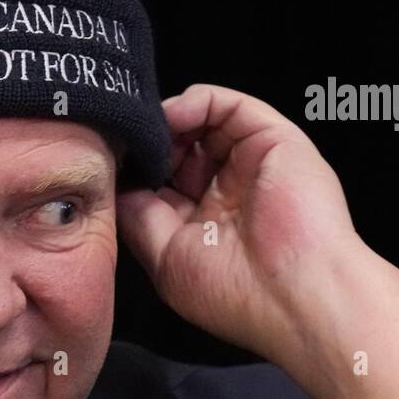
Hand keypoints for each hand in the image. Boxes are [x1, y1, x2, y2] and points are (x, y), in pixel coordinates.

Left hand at [118, 83, 398, 398]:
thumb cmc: (236, 293)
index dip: (132, 169)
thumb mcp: (165, 258)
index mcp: (203, 221)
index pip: (160, 180)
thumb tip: (116, 183)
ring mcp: (250, 163)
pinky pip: (227, 105)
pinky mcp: (272, 139)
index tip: (102, 163)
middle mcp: (227, 189)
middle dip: (147, 143)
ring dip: (167, 122)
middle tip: (119, 142)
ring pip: (200, 122)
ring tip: (144, 132)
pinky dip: (195, 102)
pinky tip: (174, 117)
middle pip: (178, 147)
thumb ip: (138, 215)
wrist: (296, 297)